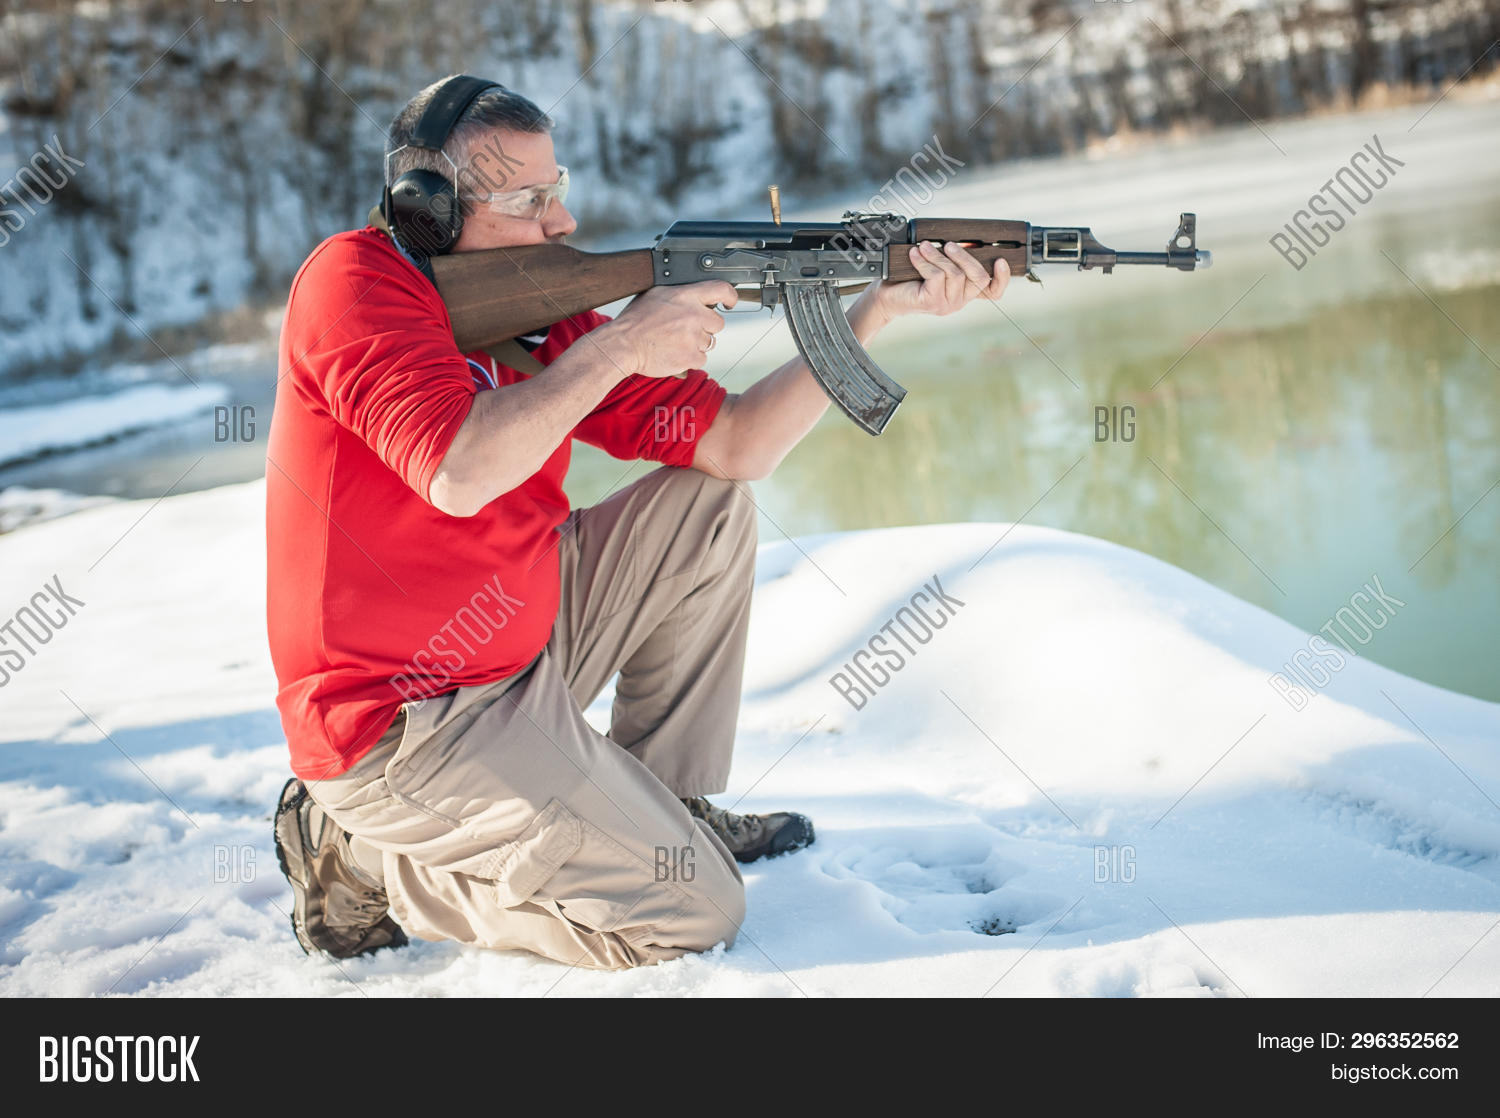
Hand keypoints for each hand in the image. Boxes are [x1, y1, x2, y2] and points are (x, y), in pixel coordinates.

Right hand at [597, 281, 737, 378]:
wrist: (623, 345)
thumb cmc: (635, 320)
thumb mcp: (656, 294)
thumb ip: (679, 294)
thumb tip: (693, 295)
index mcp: (685, 295)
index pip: (721, 290)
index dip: (730, 296)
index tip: (730, 302)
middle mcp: (693, 315)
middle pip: (717, 323)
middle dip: (706, 327)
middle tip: (685, 330)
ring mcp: (693, 337)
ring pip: (709, 342)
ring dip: (696, 344)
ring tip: (674, 342)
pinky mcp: (691, 357)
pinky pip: (701, 359)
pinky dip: (690, 359)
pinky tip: (674, 353)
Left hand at [873, 240, 1009, 321]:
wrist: (887, 296)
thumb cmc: (911, 279)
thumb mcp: (938, 265)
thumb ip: (955, 258)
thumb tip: (968, 242)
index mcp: (965, 292)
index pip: (993, 291)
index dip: (1002, 278)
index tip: (1001, 260)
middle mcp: (960, 301)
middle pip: (979, 277)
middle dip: (965, 256)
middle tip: (949, 244)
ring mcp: (948, 304)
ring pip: (955, 273)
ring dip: (938, 255)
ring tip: (923, 246)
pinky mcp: (933, 302)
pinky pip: (936, 276)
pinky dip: (925, 261)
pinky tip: (915, 254)